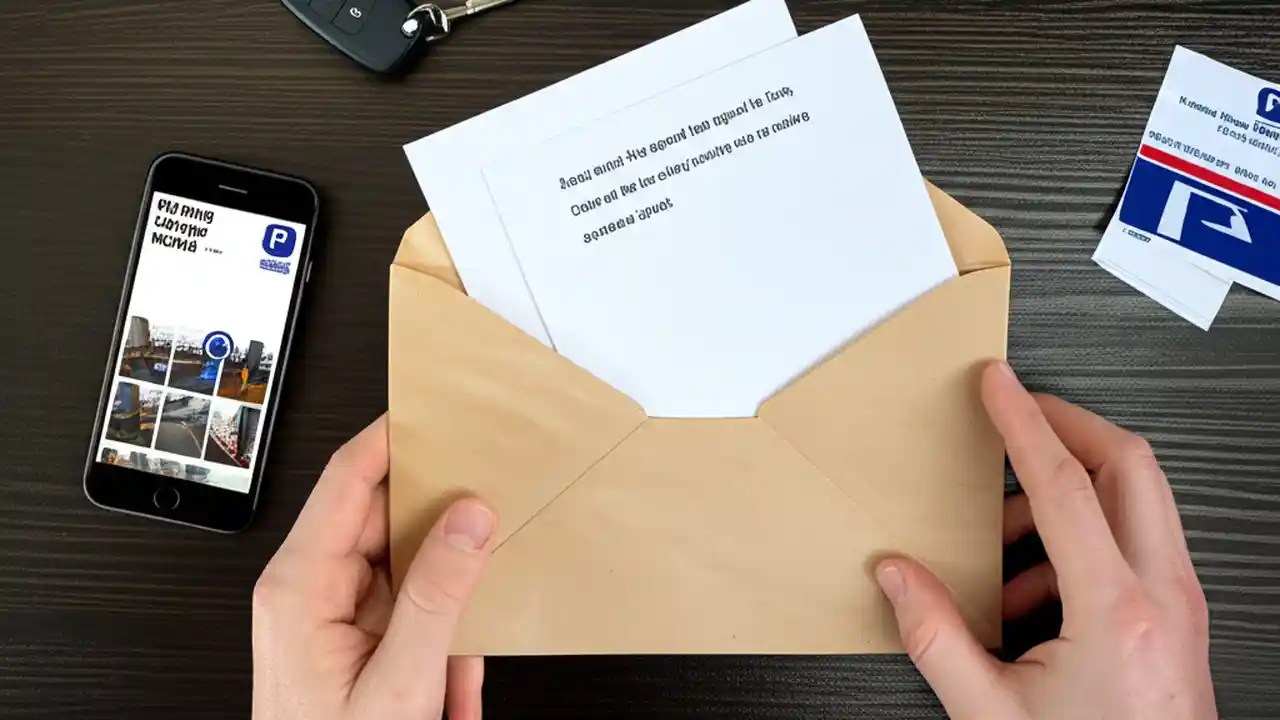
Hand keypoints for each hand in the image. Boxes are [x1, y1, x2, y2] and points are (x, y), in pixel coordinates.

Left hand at [252, 416, 496, 719]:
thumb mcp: (399, 680)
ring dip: (446, 616)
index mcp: (299, 583)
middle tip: (489, 538)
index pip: (348, 479)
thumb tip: (470, 516)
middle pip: (387, 522)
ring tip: (452, 677)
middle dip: (444, 547)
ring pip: (407, 571)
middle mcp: (307, 588)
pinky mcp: (350, 637)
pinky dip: (438, 646)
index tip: (441, 411)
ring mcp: (328, 613)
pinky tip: (445, 691)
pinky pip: (408, 612)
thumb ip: (439, 593)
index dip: (394, 437)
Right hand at [876, 362, 1216, 719]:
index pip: (1063, 483)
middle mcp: (1162, 595)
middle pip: (1130, 465)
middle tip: (1016, 414)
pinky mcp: (1178, 621)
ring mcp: (1179, 606)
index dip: (1021, 423)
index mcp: (1116, 609)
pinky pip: (1134, 546)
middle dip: (1069, 426)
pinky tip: (1029, 597)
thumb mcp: (992, 714)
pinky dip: (1082, 544)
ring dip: (1068, 497)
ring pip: (1138, 501)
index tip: (997, 385)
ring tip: (1001, 540)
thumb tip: (896, 574)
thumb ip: (934, 637)